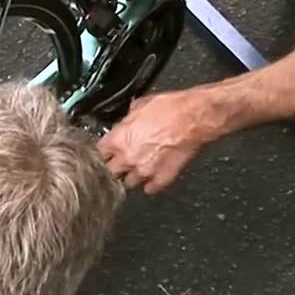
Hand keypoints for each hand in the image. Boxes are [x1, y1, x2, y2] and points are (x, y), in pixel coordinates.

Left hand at [98, 91, 213, 194]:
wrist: (194, 117)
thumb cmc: (172, 108)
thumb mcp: (141, 105)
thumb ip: (128, 120)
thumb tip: (126, 122)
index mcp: (119, 139)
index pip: (100, 153)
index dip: (105, 151)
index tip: (109, 151)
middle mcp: (128, 158)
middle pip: (111, 172)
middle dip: (116, 166)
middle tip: (123, 160)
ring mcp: (145, 171)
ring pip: (129, 183)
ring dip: (132, 176)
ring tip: (139, 167)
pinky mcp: (162, 179)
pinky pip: (150, 189)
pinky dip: (151, 183)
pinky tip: (153, 176)